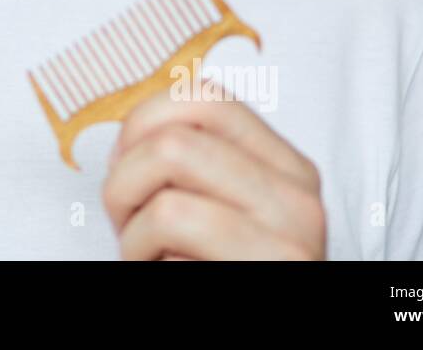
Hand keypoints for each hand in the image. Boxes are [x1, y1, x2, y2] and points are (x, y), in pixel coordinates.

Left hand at [101, 84, 325, 259]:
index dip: (144, 122)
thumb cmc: (224, 271)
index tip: (127, 161)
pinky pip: (171, 244)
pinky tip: (167, 276)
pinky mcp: (265, 279)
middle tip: (128, 218)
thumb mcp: (222, 207)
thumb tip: (127, 132)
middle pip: (173, 141)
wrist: (263, 333)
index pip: (205, 98)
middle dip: (124, 179)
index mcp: (288, 170)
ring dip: (132, 228)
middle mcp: (298, 200)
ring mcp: (288, 245)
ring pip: (167, 192)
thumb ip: (195, 164)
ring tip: (146, 254)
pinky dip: (144, 261)